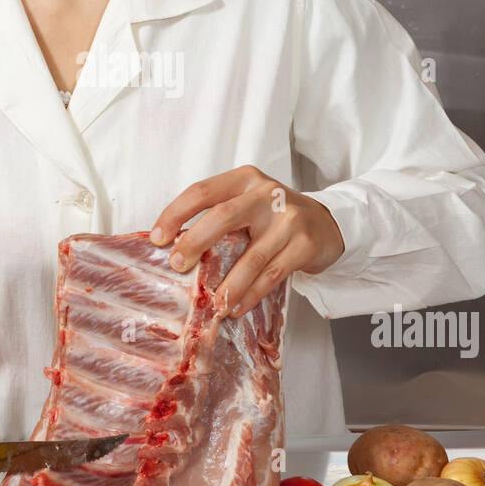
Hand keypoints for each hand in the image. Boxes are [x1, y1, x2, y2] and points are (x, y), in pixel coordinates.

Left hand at [149, 165, 344, 318]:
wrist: (326, 222)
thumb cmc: (274, 216)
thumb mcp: (248, 203)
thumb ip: (219, 216)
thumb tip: (174, 248)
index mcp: (244, 179)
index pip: (202, 191)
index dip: (176, 213)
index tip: (157, 238)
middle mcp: (266, 194)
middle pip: (224, 216)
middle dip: (195, 242)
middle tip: (176, 265)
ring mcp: (289, 219)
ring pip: (251, 256)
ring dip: (228, 284)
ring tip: (212, 303)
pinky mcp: (305, 244)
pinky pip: (272, 274)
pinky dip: (251, 294)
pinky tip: (237, 306)